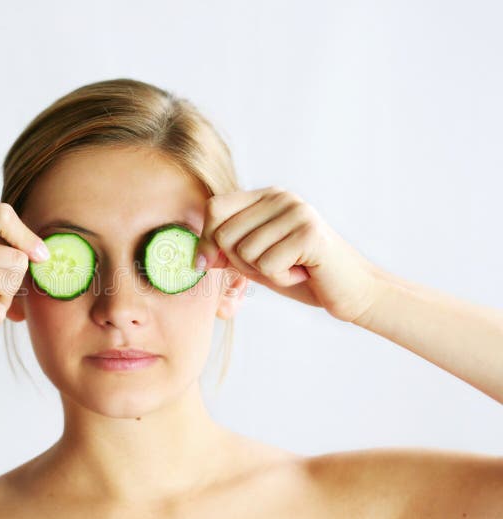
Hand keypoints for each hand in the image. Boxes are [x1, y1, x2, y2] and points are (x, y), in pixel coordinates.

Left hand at [195, 186, 381, 322]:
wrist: (353, 290)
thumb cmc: (303, 275)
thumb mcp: (258, 260)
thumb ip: (229, 251)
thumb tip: (197, 254)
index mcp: (266, 197)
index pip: (215, 208)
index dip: (206, 240)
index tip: (208, 264)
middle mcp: (281, 197)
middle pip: (224, 233)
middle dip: (239, 262)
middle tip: (271, 267)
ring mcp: (297, 212)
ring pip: (244, 252)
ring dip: (264, 273)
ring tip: (292, 268)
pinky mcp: (309, 233)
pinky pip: (267, 265)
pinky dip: (282, 279)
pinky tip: (303, 273)